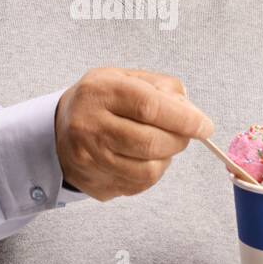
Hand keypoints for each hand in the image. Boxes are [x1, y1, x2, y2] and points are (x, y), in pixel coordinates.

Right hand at [54, 67, 214, 201]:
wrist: (57, 130)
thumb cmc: (99, 101)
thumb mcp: (124, 78)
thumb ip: (161, 87)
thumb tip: (190, 110)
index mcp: (101, 91)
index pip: (151, 106)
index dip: (185, 119)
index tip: (205, 125)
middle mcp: (90, 125)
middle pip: (151, 142)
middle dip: (179, 140)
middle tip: (185, 134)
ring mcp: (89, 158)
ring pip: (148, 170)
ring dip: (167, 159)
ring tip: (162, 145)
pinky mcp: (93, 182)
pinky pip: (138, 185)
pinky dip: (152, 173)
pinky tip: (144, 158)